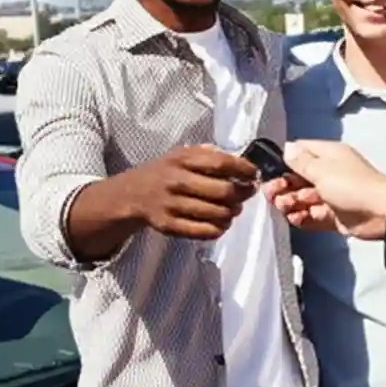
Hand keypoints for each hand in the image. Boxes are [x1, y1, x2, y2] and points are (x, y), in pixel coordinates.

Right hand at [127, 144, 258, 239]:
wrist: (131, 194)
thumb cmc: (165, 172)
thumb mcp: (181, 155)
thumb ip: (208, 155)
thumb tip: (241, 162)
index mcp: (182, 159)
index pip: (221, 163)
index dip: (243, 169)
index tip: (254, 174)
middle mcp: (176, 181)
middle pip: (223, 191)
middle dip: (242, 193)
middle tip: (247, 193)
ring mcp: (171, 205)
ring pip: (216, 213)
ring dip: (232, 212)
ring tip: (234, 209)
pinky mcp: (169, 225)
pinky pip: (203, 231)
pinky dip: (219, 229)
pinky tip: (222, 224)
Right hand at [262, 140, 385, 239]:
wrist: (381, 214)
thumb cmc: (351, 185)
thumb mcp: (322, 169)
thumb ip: (300, 161)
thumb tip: (287, 147)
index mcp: (328, 156)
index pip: (300, 152)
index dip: (283, 161)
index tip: (270, 171)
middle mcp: (328, 174)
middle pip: (297, 178)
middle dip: (283, 186)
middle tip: (275, 194)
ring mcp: (330, 196)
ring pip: (302, 199)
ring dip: (290, 203)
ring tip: (287, 206)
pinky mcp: (332, 216)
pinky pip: (311, 216)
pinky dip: (302, 218)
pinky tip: (296, 218)